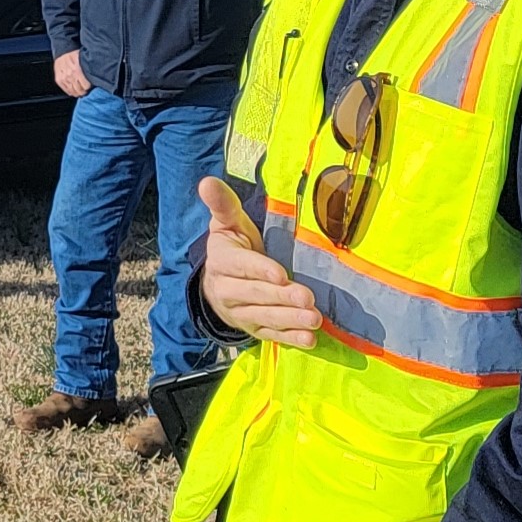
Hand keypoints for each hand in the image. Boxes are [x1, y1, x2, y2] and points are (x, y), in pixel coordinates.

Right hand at [52, 51, 88, 98]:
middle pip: (79, 90)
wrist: (62, 52)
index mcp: (78, 71)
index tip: (90, 86)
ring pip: (72, 91)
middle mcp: (70, 75)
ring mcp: (64, 78)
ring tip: (80, 92)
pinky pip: (65, 89)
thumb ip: (88, 68)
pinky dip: (70, 92)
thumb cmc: (74, 55)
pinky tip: (73, 91)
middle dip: (84, 91)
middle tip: (86, 90)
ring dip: (77, 93)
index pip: (86, 86)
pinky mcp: (58, 80)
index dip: (89, 87)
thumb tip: (95, 75)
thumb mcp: (83, 59)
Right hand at [198, 177, 321, 348]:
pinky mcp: (252, 329)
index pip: (241, 266)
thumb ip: (223, 204)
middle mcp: (226, 290)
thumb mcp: (228, 224)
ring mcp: (239, 313)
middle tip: (308, 299)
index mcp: (222, 260)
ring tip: (314, 320)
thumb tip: (207, 181)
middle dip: (282, 298)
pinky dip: (289, 339)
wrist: (217, 284)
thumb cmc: (233, 246)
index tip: (281, 275)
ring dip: (290, 320)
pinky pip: (270, 335)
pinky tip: (308, 340)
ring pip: (264, 317)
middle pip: (255, 295)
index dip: (260, 270)